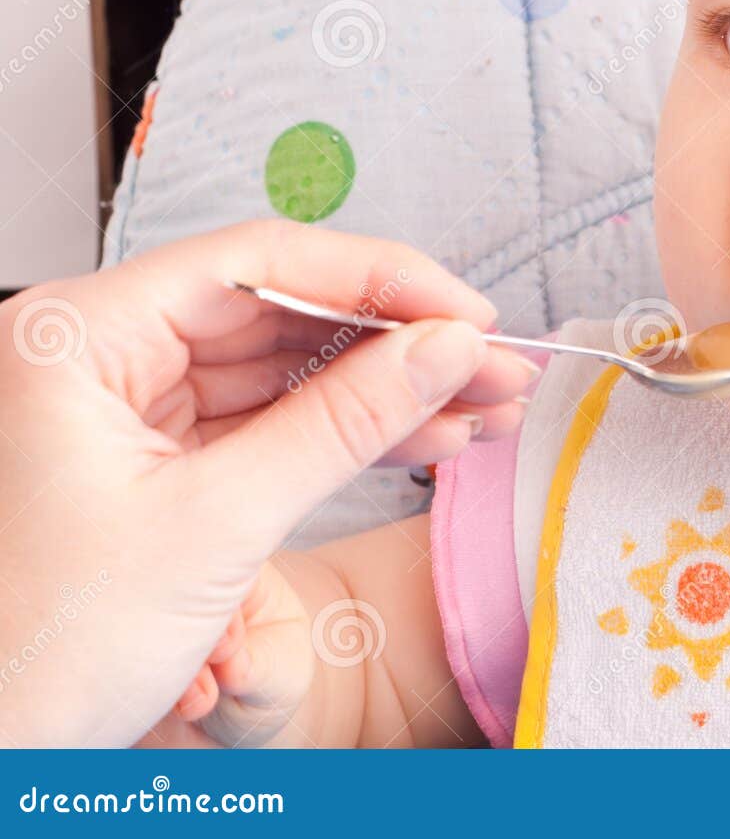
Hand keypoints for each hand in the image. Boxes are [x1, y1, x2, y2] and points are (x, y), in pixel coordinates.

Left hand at [0, 220, 533, 746]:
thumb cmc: (41, 652)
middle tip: (497, 365)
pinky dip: (354, 433)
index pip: (260, 262)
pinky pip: (275, 421)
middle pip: (285, 311)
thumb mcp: (218, 524)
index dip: (383, 280)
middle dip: (403, 342)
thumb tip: (448, 346)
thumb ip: (345, 421)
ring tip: (484, 407)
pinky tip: (430, 437)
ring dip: (392, 390)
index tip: (469, 313)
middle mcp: (104, 351)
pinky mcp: (161, 457)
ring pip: (291, 367)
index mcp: (79, 334)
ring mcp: (133, 405)